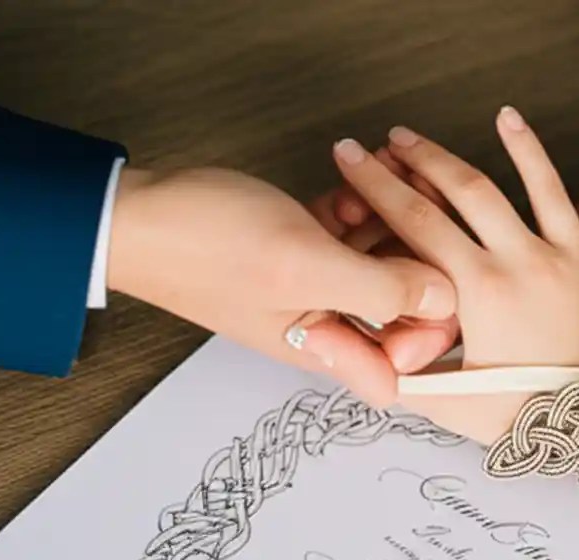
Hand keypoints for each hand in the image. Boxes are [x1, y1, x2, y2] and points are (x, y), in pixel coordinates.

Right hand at [107, 166, 456, 406]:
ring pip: (385, 258)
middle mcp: (331, 322)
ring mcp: (318, 283)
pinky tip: (356, 172)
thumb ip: (379, 291)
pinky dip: (363, 201)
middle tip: (422, 205)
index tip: (441, 276)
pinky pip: (355, 230)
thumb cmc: (206, 247)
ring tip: (385, 175)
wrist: (134, 211)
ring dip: (394, 215)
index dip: (435, 331)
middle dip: (421, 253)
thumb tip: (444, 301)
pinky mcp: (305, 246)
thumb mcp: (304, 269)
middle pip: (406, 306)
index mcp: (331, 347)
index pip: (407, 367)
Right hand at [328, 107, 578, 441]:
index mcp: (475, 296)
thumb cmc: (528, 416)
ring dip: (447, 158)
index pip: (412, 226)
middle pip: (444, 198)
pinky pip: (554, 190)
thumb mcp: (452, 403)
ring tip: (413, 138)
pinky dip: (529, 151)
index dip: (374, 188)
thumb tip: (360, 347)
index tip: (349, 162)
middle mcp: (512, 263)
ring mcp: (552, 252)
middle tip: (371, 144)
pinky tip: (508, 119)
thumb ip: (402, 372)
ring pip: (492, 187)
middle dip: (400, 167)